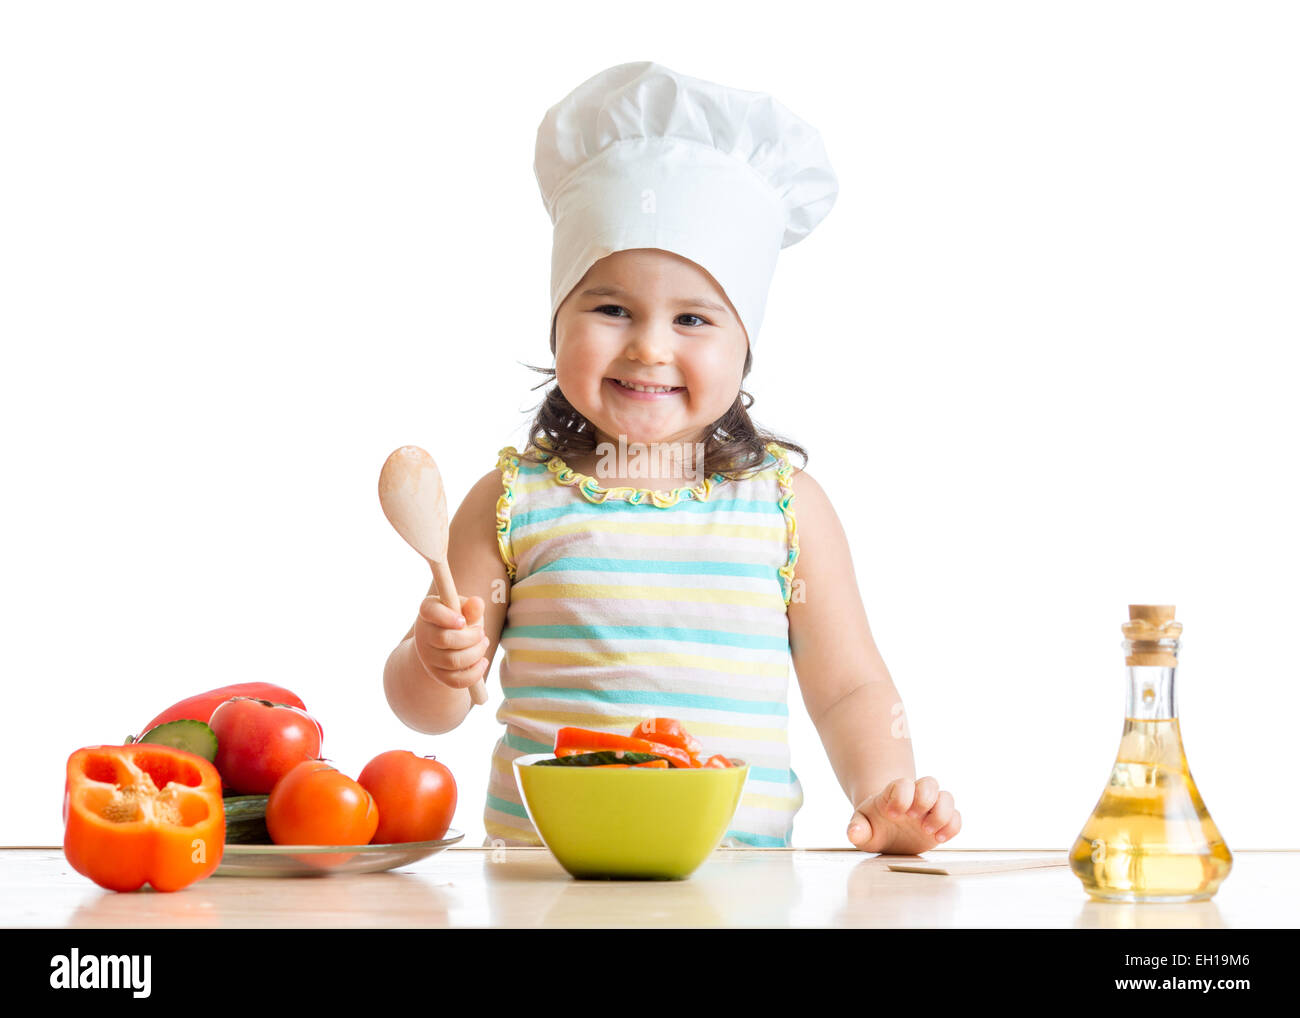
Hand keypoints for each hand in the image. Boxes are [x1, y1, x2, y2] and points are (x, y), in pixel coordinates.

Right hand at [413, 594, 489, 691]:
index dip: (447, 616)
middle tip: (481, 633)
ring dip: (476, 653)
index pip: (431, 611)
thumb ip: (471, 607)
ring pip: (452, 661)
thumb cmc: (459, 621)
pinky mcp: (437, 675)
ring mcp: (428, 657)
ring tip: (483, 644)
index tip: (462, 621)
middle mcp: (423, 634)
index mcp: (428, 611)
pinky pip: (456, 680)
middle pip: (445, 639)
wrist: (446, 645)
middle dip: (471, 637)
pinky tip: (482, 662)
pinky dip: (474, 673)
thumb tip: (477, 603)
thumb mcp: (465, 610)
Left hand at [846, 776, 960, 853]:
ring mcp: (930, 809)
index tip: (892, 815)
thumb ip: (857, 829)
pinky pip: (956, 818)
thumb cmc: (873, 826)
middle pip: (930, 783)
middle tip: (913, 818)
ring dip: (941, 813)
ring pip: (947, 797)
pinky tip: (939, 839)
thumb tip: (854, 834)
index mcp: (894, 793)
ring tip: (927, 831)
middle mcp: (915, 797)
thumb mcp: (861, 828)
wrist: (886, 832)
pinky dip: (952, 826)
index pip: (903, 784)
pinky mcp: (942, 823)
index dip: (901, 797)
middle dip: (924, 799)